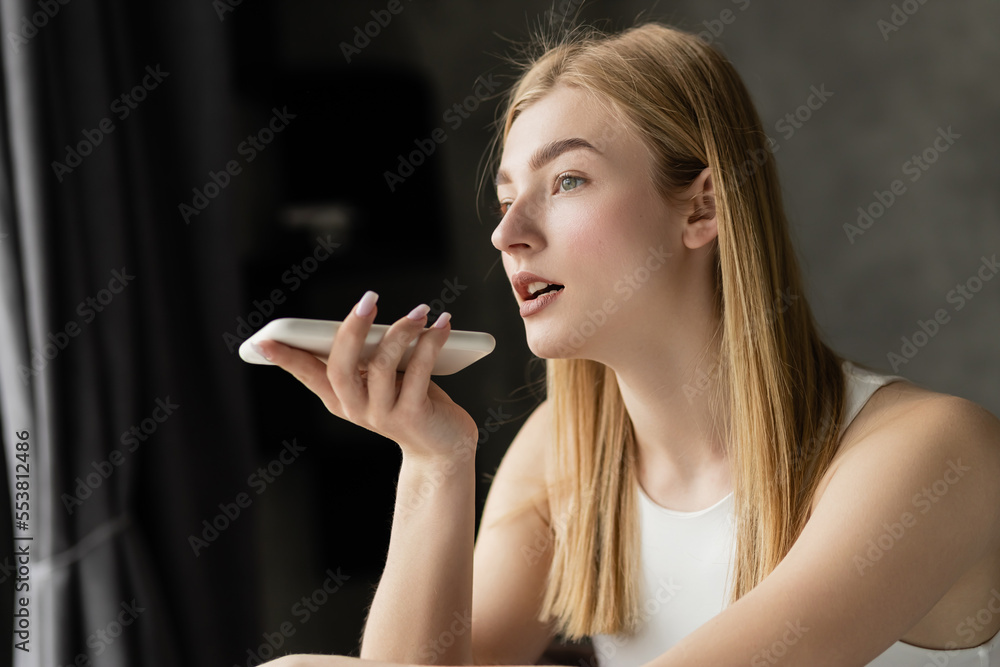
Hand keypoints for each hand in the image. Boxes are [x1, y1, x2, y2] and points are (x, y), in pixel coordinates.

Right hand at [252, 291, 478, 462]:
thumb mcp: (383, 379)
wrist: (442, 447)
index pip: (306, 374)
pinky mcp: (412, 417)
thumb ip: (368, 355)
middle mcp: (355, 409)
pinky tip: (442, 325)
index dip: (285, 358)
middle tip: (368, 300)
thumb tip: (365, 317)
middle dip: (352, 330)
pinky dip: (431, 344)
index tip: (263, 341)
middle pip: (340, 368)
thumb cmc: (411, 402)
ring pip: (381, 366)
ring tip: (420, 310)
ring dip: (402, 331)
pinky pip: (418, 373)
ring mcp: (382, 416)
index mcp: (340, 398)